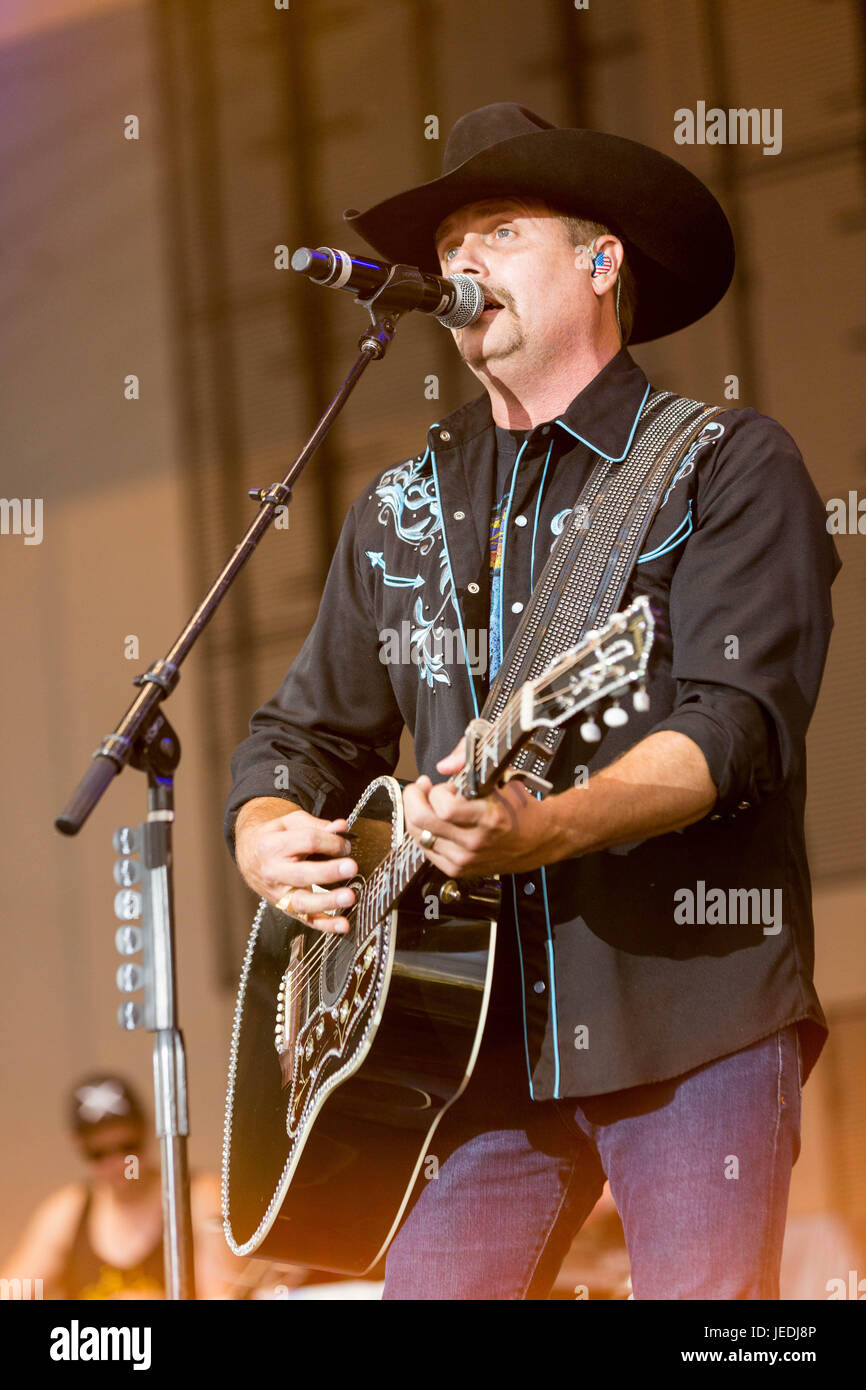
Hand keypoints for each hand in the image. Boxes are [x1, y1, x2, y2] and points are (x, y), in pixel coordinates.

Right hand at [234, 802, 356, 934]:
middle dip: (329, 871)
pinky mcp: (284, 908)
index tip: (345, 844)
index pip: (307, 841)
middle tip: (351, 867)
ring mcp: (278, 893)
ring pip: (302, 902)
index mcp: (272, 845)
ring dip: (328, 902)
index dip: (331, 841)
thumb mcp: (289, 823)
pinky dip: (325, 925)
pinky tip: (342, 925)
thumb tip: (341, 827)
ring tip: (349, 897)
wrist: (248, 854)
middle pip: (303, 873)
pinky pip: (305, 920)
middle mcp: (272, 872)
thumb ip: (316, 824)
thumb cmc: (273, 837)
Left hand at [402, 740, 553, 878]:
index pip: (445, 808)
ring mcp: (465, 859)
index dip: (437, 791)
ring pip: (420, 836)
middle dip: (414, 798)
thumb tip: (443, 766)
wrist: (539, 839)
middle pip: (423, 822)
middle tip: (421, 788)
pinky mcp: (459, 870)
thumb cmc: (520, 807)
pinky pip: (426, 851)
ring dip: (418, 815)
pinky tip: (434, 823)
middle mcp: (474, 842)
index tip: (443, 784)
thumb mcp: (502, 777)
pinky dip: (424, 833)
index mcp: (488, 818)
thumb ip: (469, 762)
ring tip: (428, 804)